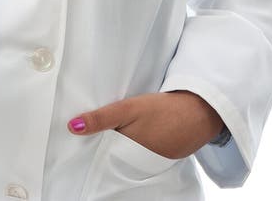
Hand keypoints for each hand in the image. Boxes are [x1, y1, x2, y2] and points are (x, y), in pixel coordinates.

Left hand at [67, 91, 224, 159]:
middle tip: (92, 135)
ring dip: (120, 147)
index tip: (78, 140)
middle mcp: (138, 163)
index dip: (91, 147)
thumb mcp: (129, 108)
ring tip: (110, 135)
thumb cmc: (163, 109)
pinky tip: (133, 137)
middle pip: (114, 157)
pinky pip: (143, 155)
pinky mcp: (163, 157)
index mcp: (127, 152)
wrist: (199, 112)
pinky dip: (136, 147)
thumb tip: (72, 126)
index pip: (102, 156)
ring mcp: (152, 162)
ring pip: (128, 156)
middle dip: (103, 148)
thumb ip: (102, 118)